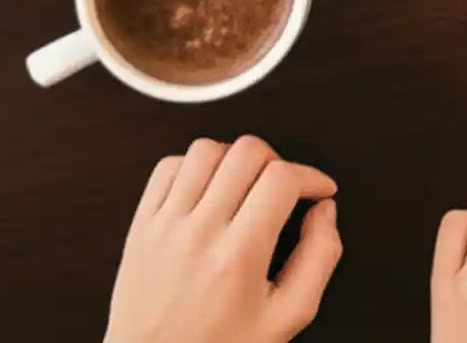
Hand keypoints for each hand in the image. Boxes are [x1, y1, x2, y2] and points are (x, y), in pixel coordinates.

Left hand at [105, 136, 342, 342]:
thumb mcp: (287, 316)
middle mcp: (199, 232)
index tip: (319, 190)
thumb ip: (319, 259)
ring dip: (235, 159)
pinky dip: (195, 166)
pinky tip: (210, 190)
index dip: (311, 176)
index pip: (282, 178)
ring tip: (247, 186)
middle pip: (247, 152)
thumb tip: (324, 212)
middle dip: (279, 162)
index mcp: (238, 256)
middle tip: (285, 190)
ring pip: (207, 150)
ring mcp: (165, 225)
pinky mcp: (142, 224)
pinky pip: (168, 167)